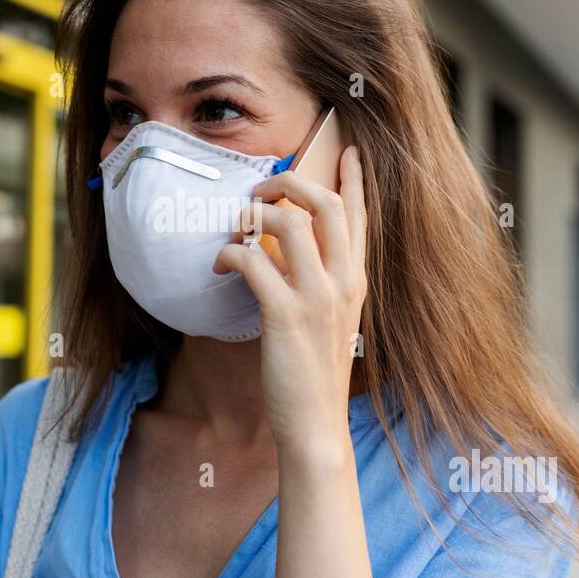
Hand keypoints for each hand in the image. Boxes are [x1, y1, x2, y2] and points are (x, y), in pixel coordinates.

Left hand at [213, 146, 367, 455]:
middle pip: (326, 205)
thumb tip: (286, 253)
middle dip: (289, 184)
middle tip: (259, 191)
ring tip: (233, 230)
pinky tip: (219, 266)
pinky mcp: (286, 315)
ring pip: (290, 224)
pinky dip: (230, 254)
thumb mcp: (330, 322)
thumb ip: (321, 285)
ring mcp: (317, 298)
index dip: (352, 179)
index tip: (346, 151)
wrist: (316, 426)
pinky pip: (253, 261)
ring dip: (254, 216)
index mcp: (356, 282)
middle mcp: (343, 282)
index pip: (359, 217)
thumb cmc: (315, 375)